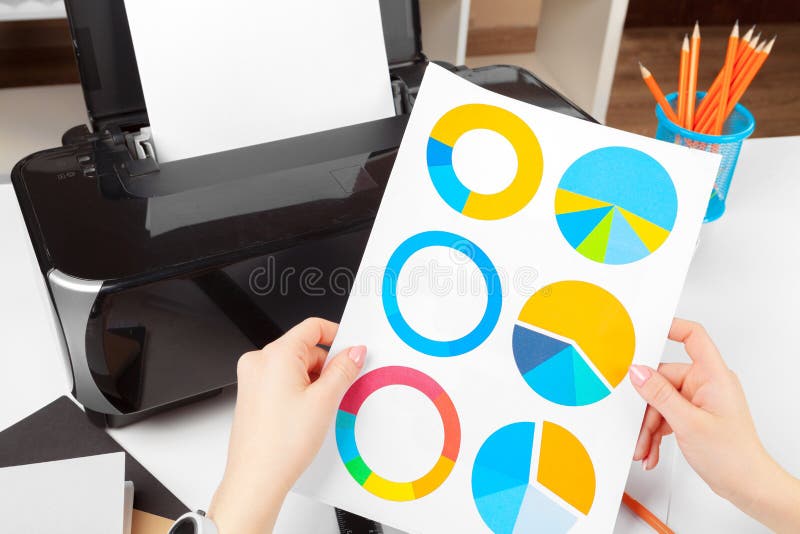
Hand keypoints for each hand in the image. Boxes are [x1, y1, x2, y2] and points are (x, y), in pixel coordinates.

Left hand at [208, 318, 365, 533]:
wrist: (256, 479)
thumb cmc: (281, 444)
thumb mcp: (325, 400)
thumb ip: (344, 369)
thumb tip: (355, 352)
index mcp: (275, 354)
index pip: (312, 327)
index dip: (337, 335)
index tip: (352, 350)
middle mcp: (259, 361)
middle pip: (304, 348)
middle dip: (325, 366)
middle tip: (339, 390)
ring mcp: (252, 378)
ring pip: (294, 366)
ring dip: (312, 381)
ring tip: (319, 410)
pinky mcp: (252, 394)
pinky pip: (281, 380)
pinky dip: (298, 390)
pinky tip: (305, 415)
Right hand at [629, 318, 799, 531]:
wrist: (747, 485)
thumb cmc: (734, 456)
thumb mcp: (688, 423)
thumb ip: (660, 395)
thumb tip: (638, 372)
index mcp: (713, 376)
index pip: (693, 337)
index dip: (670, 328)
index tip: (644, 331)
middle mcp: (707, 384)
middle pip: (663, 380)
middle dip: (648, 409)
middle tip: (639, 428)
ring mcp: (700, 400)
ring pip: (661, 401)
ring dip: (649, 427)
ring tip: (645, 447)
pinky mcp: (694, 415)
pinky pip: (667, 415)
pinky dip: (656, 433)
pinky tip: (652, 449)